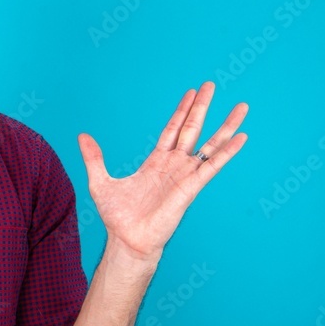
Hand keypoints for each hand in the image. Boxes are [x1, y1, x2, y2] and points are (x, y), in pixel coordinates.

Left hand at [78, 81, 247, 259]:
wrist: (127, 241)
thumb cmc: (117, 217)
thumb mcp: (100, 182)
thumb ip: (94, 158)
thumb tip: (82, 135)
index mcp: (155, 162)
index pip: (172, 130)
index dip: (181, 111)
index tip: (191, 92)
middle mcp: (173, 166)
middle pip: (192, 129)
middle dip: (202, 107)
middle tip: (211, 85)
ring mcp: (184, 175)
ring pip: (209, 145)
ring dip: (225, 126)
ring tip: (242, 107)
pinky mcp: (191, 188)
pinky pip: (212, 166)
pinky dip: (228, 152)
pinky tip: (242, 137)